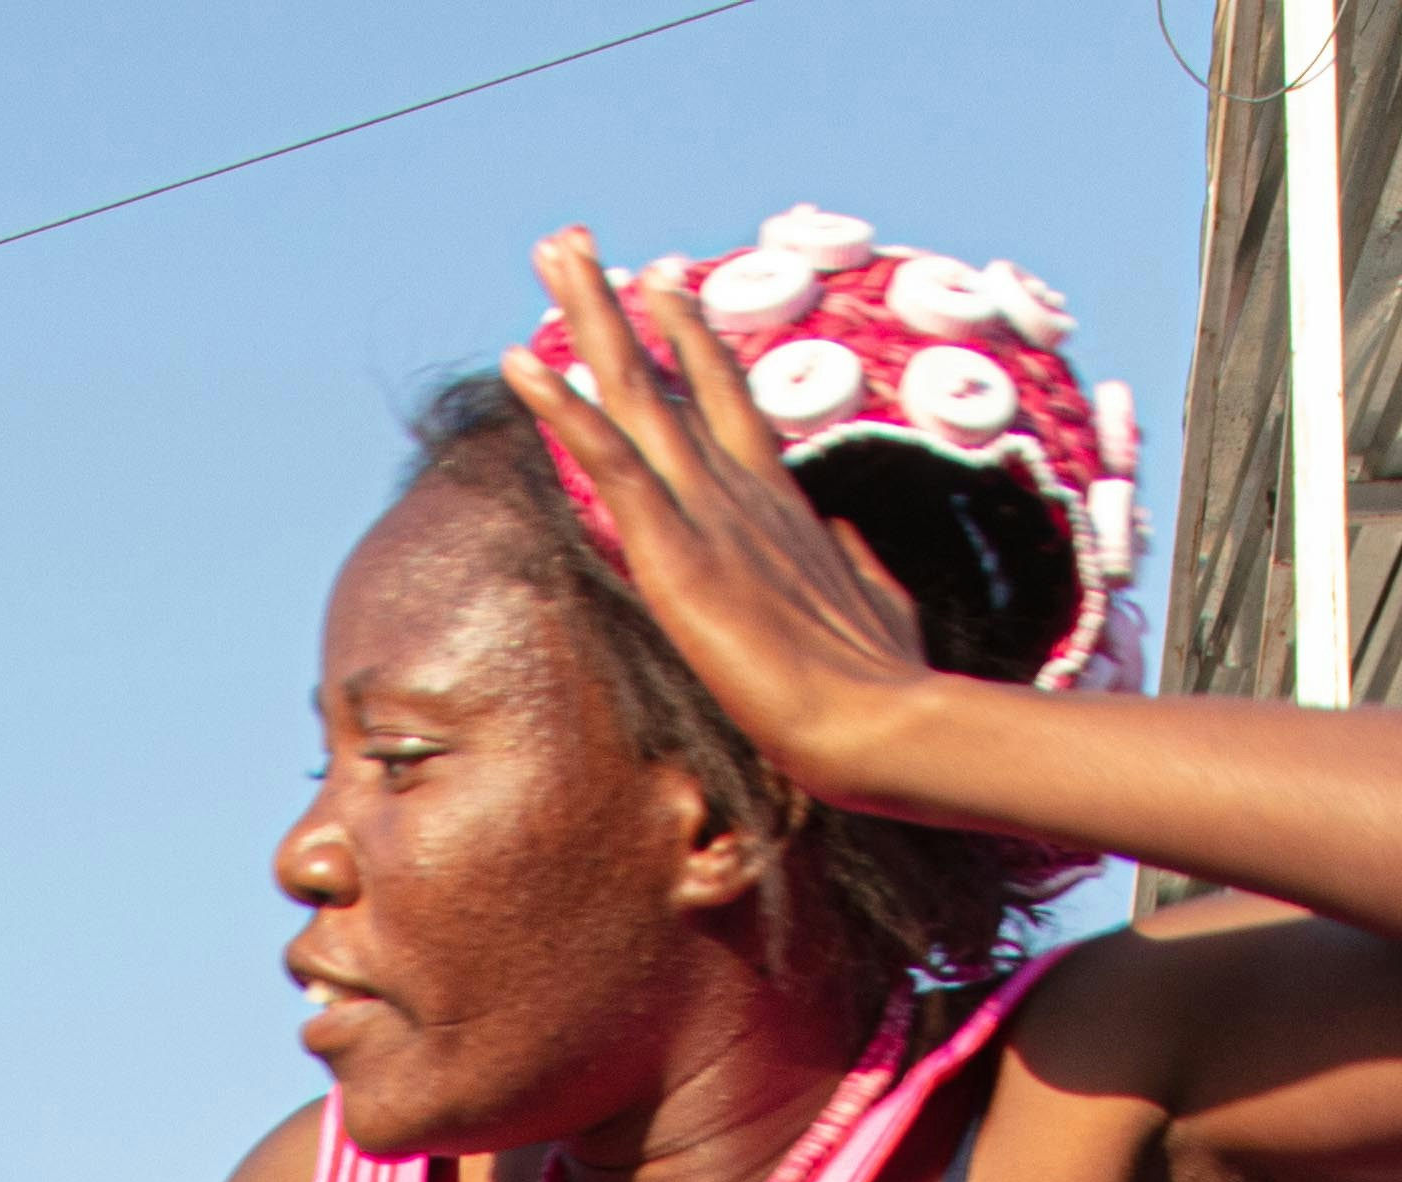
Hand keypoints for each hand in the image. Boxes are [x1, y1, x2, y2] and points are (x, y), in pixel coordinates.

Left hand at [511, 230, 959, 802]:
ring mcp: (707, 510)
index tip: (664, 283)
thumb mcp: (876, 600)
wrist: (875, 720)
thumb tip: (845, 536)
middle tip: (573, 240)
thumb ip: (854, 561)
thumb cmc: (881, 679)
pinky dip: (562, 411)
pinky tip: (520, 364)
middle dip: (618, 301)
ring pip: (636, 390)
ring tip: (552, 249)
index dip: (691, 337)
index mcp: (777, 500)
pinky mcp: (676, 550)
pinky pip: (608, 462)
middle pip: (669, 370)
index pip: (725, 396)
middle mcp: (738, 485)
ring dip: (588, 316)